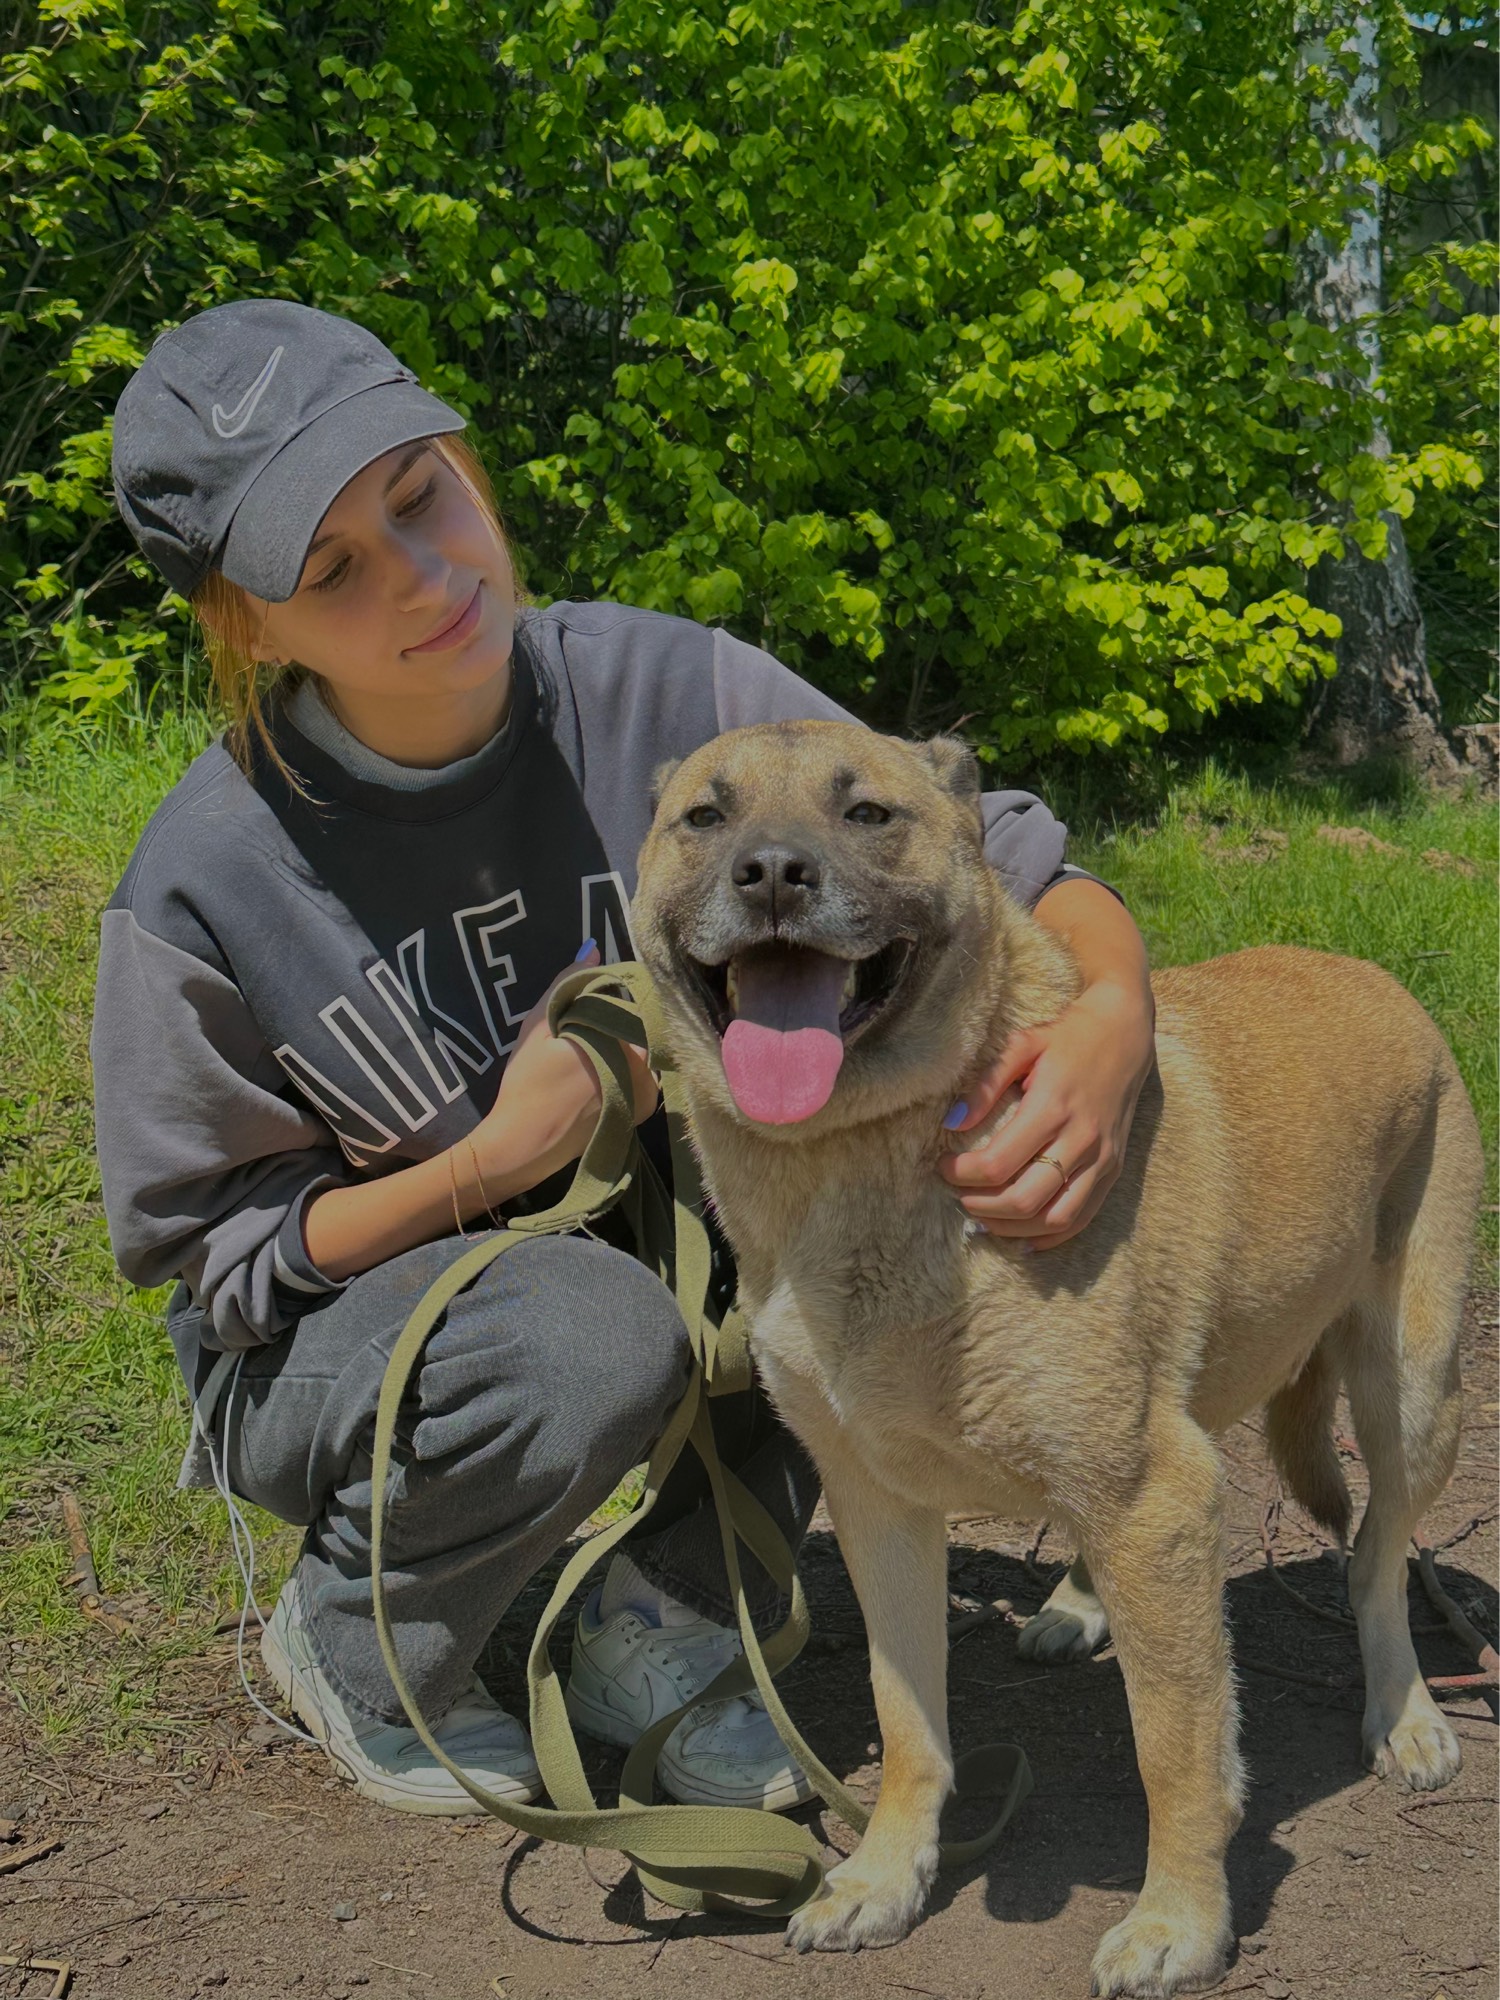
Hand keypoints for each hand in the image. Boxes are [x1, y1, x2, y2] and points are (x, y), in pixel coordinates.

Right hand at [469, 945, 659, 1192]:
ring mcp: (647, 1096)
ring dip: (619, 1050)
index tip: (584, 1013)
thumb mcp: (539, 1028)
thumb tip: (593, 948)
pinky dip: (622, 1073)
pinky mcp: (639, 1116)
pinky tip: (593, 1079)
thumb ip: (568, 985)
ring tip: (582, 1061)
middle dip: (613, 1027)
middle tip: (578, 1038)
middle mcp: (647, 1070)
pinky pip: (639, 1080)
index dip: (607, 1004)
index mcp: (627, 1043)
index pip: (631, 1006)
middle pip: (637, 1032)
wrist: (523, 1145)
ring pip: (639, 1055)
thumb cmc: (527, 1083)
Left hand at [936, 980, 1154, 1249]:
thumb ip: (986, 1084)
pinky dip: (1051, 1236)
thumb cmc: (1068, 1038)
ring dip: (1012, 1227)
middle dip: (981, 1206)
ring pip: (1055, 1218)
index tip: (943, 1166)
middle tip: (959, 1195)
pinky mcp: (1114, 1170)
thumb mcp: (1022, 1045)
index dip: (962, 1174)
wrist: (1125, 1034)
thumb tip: (952, 1123)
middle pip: (1024, 1199)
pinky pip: (1082, 1217)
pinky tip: (1024, 1237)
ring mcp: (1103, 1159)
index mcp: (1053, 1107)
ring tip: (984, 1217)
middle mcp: (1081, 1139)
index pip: (999, 1162)